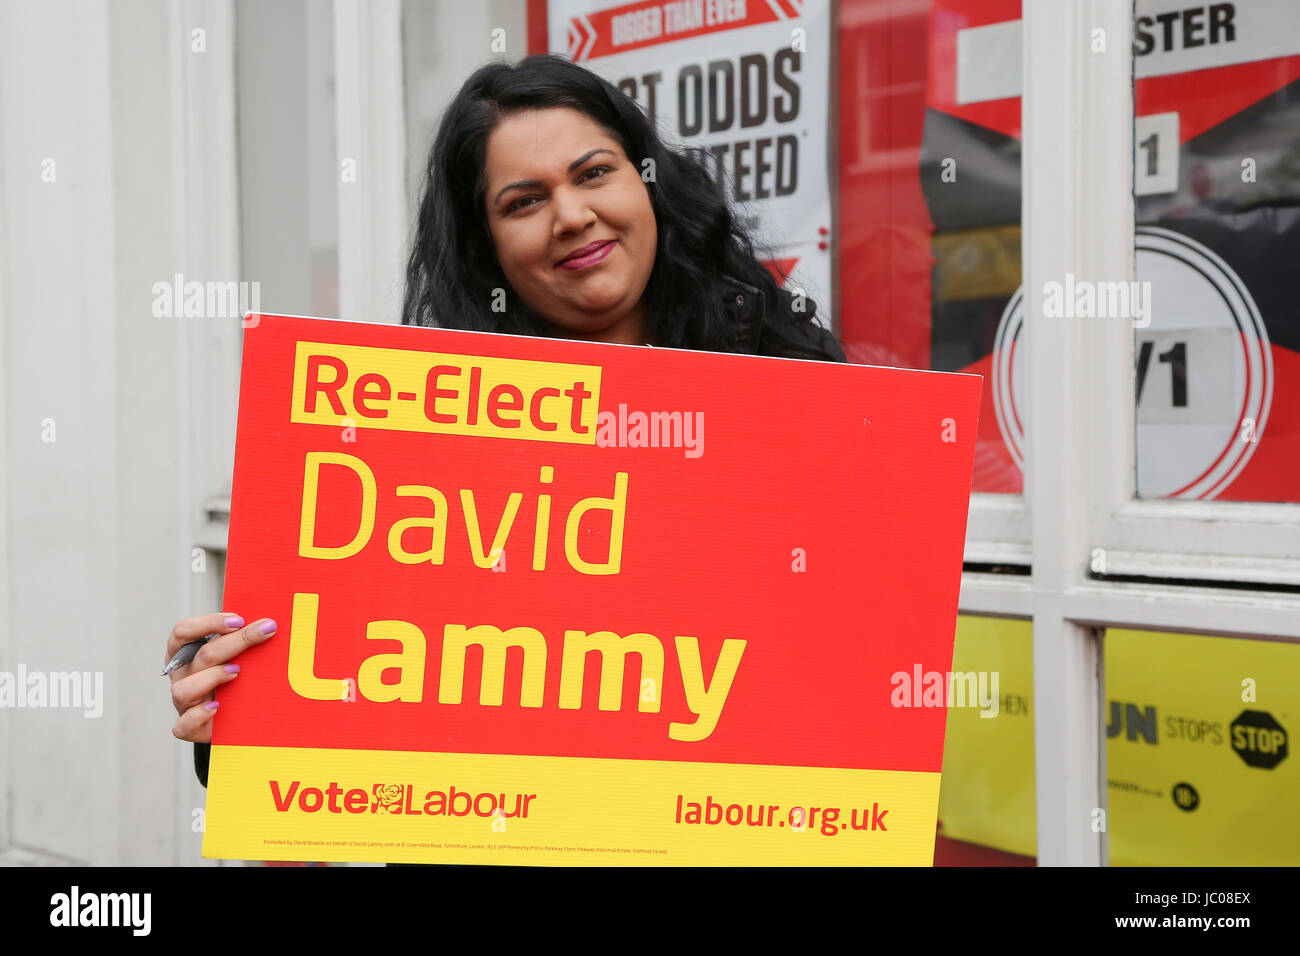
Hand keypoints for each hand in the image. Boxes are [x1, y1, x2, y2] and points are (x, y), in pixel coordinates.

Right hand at [167, 612, 276, 742]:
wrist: (231, 715)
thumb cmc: (232, 677)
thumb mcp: (233, 654)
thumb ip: (242, 639)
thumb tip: (269, 622)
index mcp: (184, 652)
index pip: (183, 631)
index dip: (209, 623)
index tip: (240, 620)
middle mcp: (181, 675)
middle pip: (200, 655)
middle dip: (234, 642)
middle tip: (263, 632)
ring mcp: (182, 702)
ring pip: (184, 689)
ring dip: (213, 677)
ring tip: (237, 672)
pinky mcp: (188, 727)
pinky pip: (182, 725)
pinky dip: (198, 716)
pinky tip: (217, 708)